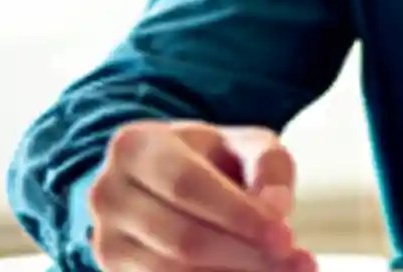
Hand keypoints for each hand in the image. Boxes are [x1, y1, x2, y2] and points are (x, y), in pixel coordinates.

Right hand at [87, 120, 316, 271]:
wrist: (160, 182)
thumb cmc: (208, 161)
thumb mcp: (242, 144)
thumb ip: (268, 165)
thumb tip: (277, 208)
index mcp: (135, 147)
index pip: (188, 186)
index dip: (238, 216)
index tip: (285, 236)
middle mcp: (108, 194)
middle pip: (183, 239)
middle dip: (245, 256)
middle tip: (296, 262)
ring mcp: (106, 240)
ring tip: (287, 271)